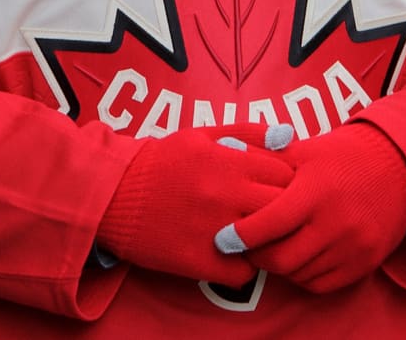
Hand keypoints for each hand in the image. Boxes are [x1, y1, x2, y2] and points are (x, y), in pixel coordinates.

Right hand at [97, 123, 294, 284]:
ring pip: (267, 241)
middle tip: (270, 209)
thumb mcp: (203, 135)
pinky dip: (244, 265)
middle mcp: (225, 195)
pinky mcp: (200, 263)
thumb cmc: (165, 161)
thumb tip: (288, 135)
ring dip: (267, 238)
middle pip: (283, 207)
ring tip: (256, 231)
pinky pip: (244, 273)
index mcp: (228, 161)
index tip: (277, 183)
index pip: (286, 174)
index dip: (287, 179)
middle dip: (283, 207)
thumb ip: (248, 132)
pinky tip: (234, 252)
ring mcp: (214, 231)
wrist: (117, 194)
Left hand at [215, 122, 405, 293]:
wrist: (396, 167)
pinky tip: (296, 258)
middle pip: (283, 258)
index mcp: (316, 191)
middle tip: (244, 248)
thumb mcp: (304, 150)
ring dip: (279, 267)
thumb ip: (266, 155)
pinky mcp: (364, 263)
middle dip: (257, 256)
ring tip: (269, 250)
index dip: (244, 235)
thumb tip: (225, 146)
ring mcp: (352, 246)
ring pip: (301, 274)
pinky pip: (323, 284)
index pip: (272, 222)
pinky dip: (303, 276)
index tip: (223, 238)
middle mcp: (335, 222)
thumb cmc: (340, 156)